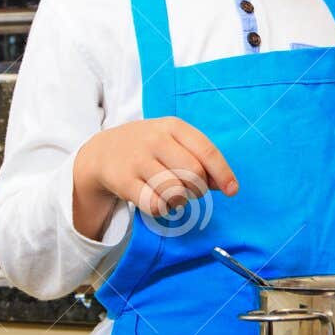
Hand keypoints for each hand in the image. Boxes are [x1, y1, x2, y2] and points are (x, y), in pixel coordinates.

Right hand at [73, 117, 236, 239]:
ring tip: (172, 195)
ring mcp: (137, 159)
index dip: (223, 173)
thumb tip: (227, 185)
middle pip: (193, 174)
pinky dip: (162, 208)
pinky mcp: (123, 180)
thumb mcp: (174, 142)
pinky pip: (155, 204)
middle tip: (189, 189)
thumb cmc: (149, 148)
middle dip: (198, 188)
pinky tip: (158, 200)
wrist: (103, 151)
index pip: (206, 151)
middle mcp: (155, 139)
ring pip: (175, 191)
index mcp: (173, 126)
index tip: (232, 190)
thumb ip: (200, 159)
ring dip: (180, 200)